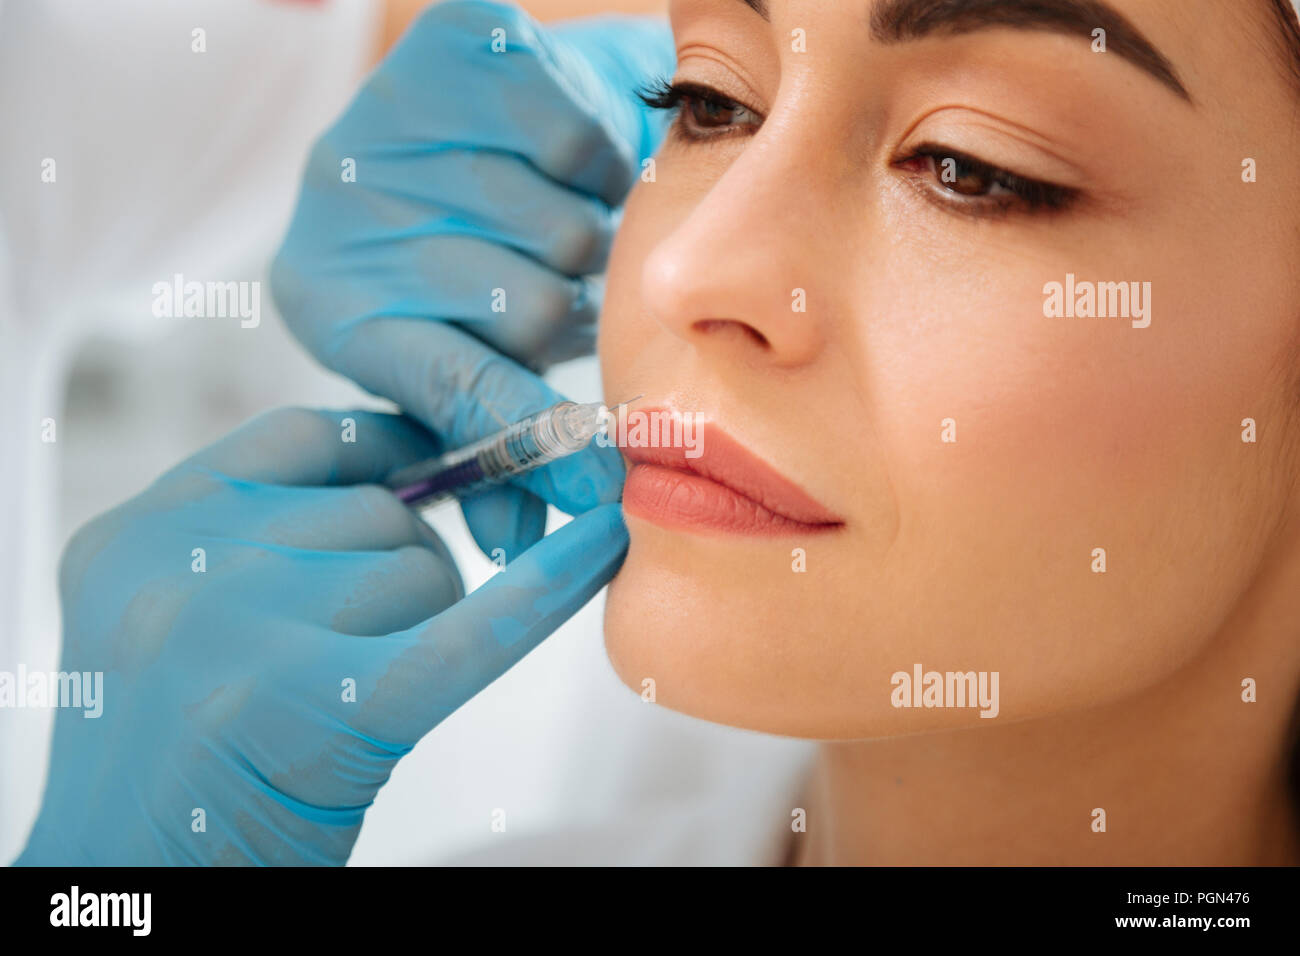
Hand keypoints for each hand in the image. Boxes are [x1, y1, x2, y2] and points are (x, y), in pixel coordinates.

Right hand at [15, 408, 627, 864]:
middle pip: (380, 511)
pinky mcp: (330, 707)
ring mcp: (251, 631)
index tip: (431, 473)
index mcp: (145, 531)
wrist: (140, 883)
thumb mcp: (171, 616)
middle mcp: (188, 565)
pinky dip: (550, 586)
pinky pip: (475, 625)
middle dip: (401, 570)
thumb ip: (256, 531)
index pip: (307, 437)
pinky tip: (602, 545)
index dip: (389, 453)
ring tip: (350, 697)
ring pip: (422, 568)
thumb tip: (412, 462)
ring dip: (422, 624)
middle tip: (351, 653)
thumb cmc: (176, 757)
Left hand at [271, 0, 673, 560]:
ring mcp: (388, 113)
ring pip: (558, 231)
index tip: (594, 486)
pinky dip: (597, 164)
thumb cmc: (477, 267)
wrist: (482, 122)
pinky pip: (575, 142)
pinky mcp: (457, 43)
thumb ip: (490, 450)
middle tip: (558, 293)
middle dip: (564, 313)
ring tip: (553, 227)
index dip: (526, 435)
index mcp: (334, 306)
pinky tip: (562, 164)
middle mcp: (339, 203)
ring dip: (583, 239)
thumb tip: (521, 547)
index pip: (448, 385)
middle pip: (525, 311)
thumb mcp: (468, 362)